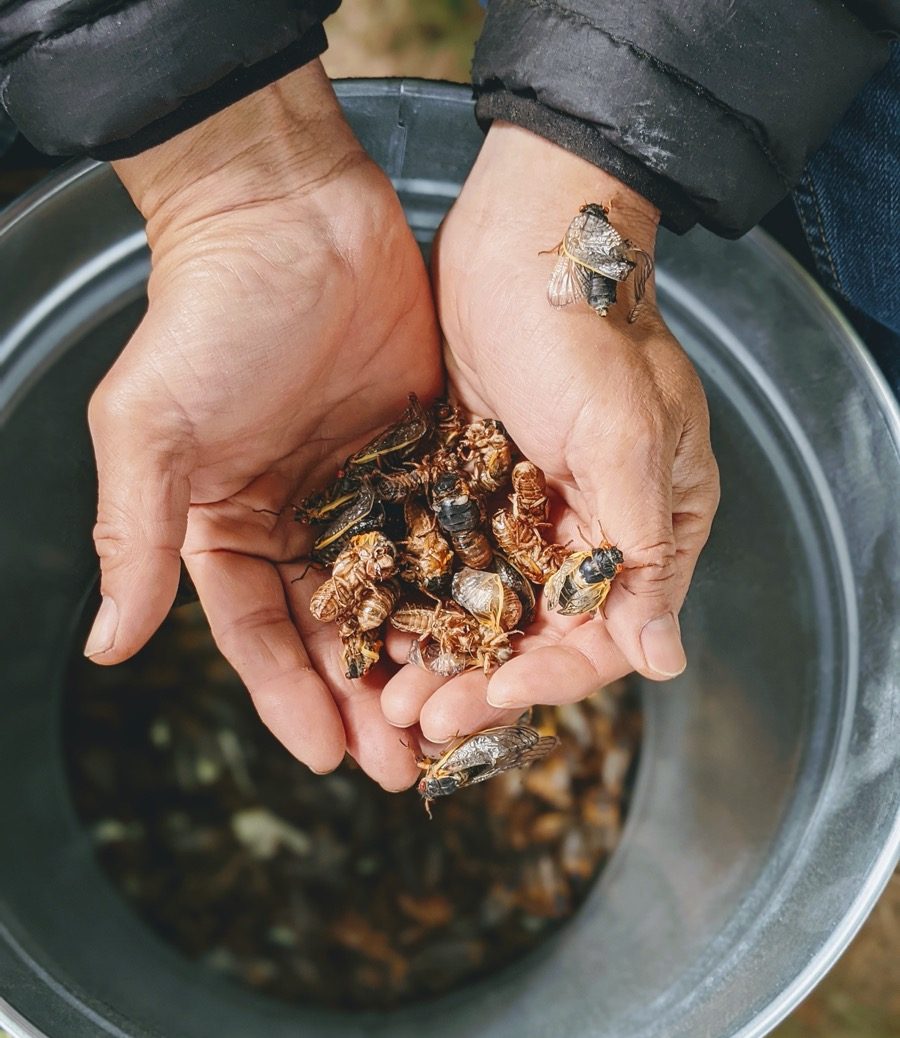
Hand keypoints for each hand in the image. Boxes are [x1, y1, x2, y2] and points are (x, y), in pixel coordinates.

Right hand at [85, 62, 440, 787]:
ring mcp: (368, 489)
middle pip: (339, 631)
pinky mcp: (425, 453)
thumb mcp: (152, 427)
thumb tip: (107, 646)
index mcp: (230, 525)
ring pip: (403, 595)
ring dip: (427, 658)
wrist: (290, 209)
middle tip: (408, 766)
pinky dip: (470, 584)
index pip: (259, 634)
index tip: (330, 758)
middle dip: (370, 701)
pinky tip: (498, 631)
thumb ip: (137, 535)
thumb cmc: (211, 315)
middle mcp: (300, 518)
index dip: (292, 699)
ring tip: (459, 718)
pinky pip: (450, 532)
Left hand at [381, 122, 718, 743]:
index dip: (546, 680)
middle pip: (532, 636)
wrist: (518, 241)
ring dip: (438, 652)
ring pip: (481, 607)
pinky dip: (413, 597)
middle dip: (478, 682)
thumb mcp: (627, 433)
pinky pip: (441, 560)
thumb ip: (640, 546)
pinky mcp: (468, 483)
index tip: (488, 702)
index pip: (598, 634)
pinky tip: (374, 626)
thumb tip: (660, 660)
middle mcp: (584, 529)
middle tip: (419, 721)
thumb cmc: (584, 326)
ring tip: (385, 690)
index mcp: (641, 525)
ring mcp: (522, 509)